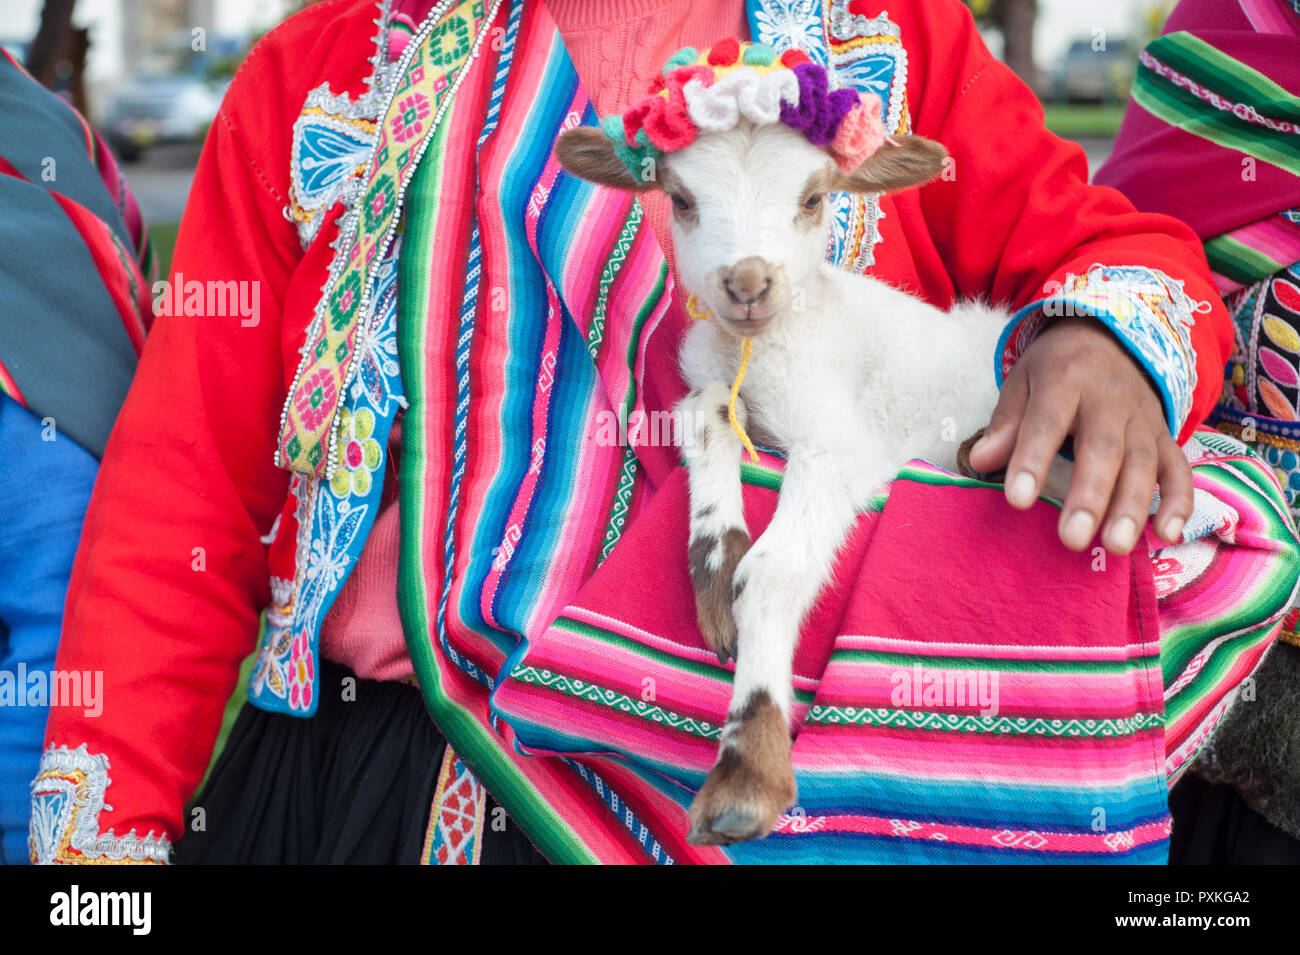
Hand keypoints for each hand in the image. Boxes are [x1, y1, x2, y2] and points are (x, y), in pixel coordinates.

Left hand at [967, 316, 1191, 554]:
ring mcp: (1143, 420)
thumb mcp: (1023, 381)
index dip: (1032, 461)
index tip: (1017, 500)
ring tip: (1116, 546)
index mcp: (1065, 381)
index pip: (1046, 423)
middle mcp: (1110, 401)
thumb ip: (1006, 423)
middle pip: (1102, 450)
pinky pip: (1179, 469)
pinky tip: (1167, 535)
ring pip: (1143, 464)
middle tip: (1074, 539)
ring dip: (1132, 507)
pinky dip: (1179, 502)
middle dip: (1090, 497)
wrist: (1113, 337)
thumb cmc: (1057, 368)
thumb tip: (980, 460)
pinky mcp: (1166, 436)